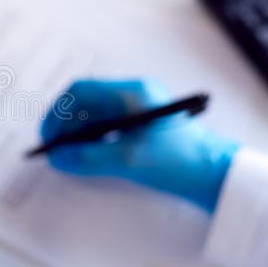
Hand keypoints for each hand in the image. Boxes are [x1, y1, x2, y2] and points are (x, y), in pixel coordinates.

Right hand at [41, 79, 238, 210]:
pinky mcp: (142, 125)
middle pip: (85, 102)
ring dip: (78, 134)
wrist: (218, 175)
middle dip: (66, 125)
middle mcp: (133, 95)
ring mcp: (138, 109)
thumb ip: (88, 158)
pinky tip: (89, 158)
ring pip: (94, 115)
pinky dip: (92, 140)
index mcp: (131, 92)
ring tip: (70, 157)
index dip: (58, 113)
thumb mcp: (128, 160)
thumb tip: (57, 158)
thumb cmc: (178, 162)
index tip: (49, 138)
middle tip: (56, 151)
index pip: (81, 91)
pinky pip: (107, 127)